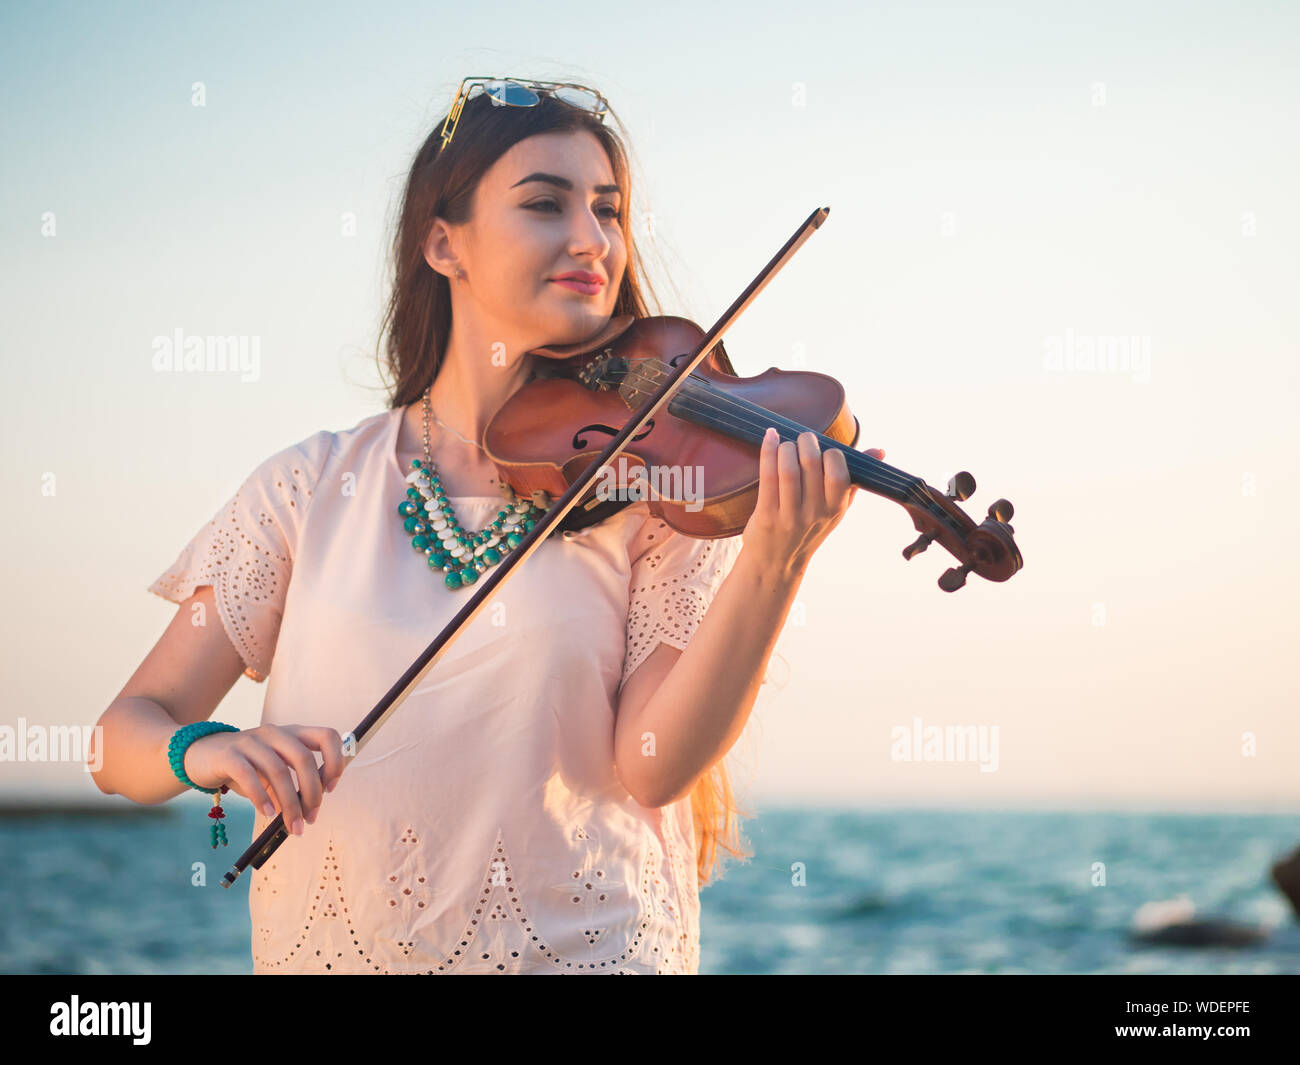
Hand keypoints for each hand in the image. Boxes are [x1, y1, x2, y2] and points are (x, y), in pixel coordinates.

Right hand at [183, 723, 346, 835]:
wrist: (199, 755)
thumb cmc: (245, 767)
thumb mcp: (272, 772)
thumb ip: (292, 784)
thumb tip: (309, 811)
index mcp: (292, 734)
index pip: (327, 736)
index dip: (335, 761)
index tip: (331, 788)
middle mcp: (275, 733)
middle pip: (304, 759)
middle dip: (312, 793)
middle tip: (310, 818)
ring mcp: (251, 741)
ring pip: (278, 771)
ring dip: (289, 804)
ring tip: (292, 826)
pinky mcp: (229, 754)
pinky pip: (249, 776)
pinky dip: (261, 797)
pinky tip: (267, 813)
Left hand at [742, 428, 884, 579]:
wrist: (776, 563)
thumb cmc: (808, 529)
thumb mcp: (836, 509)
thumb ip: (854, 480)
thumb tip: (880, 451)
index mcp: (835, 508)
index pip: (839, 472)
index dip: (831, 452)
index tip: (823, 449)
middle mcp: (815, 512)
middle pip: (811, 463)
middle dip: (806, 441)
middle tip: (802, 439)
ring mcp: (790, 515)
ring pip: (789, 468)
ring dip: (786, 447)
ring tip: (784, 442)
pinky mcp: (767, 514)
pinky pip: (768, 475)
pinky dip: (768, 451)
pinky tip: (769, 436)